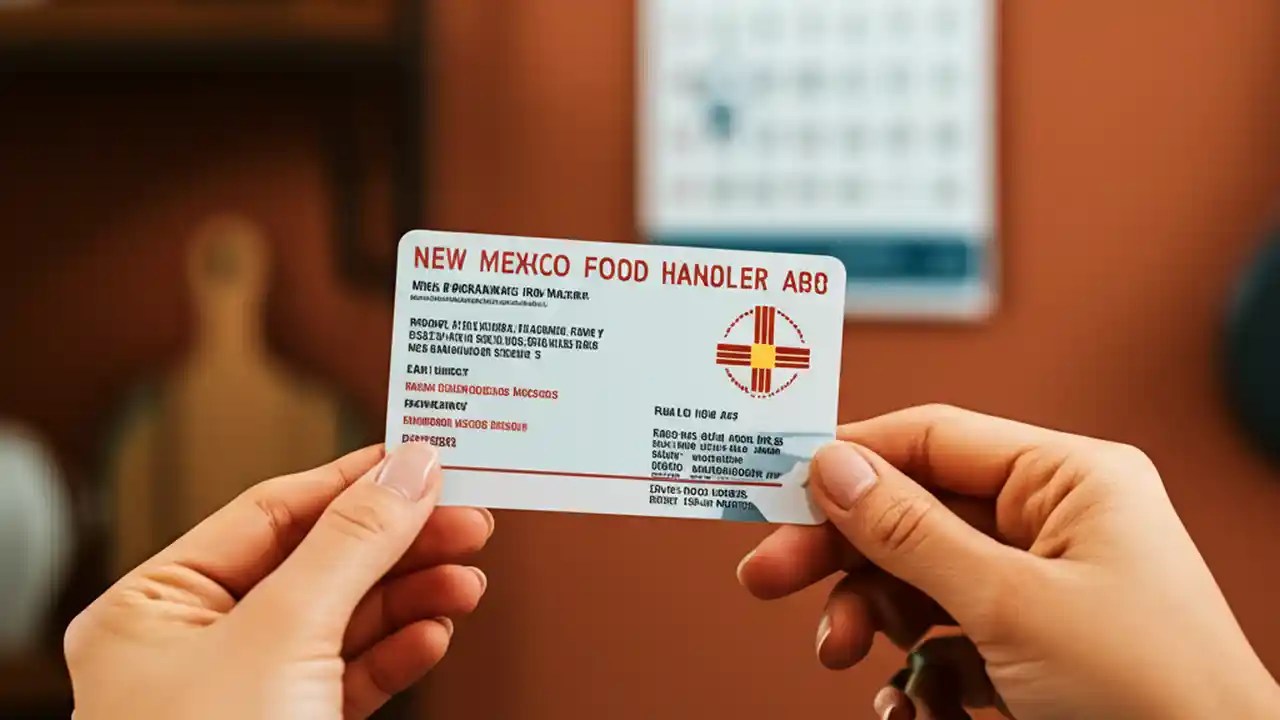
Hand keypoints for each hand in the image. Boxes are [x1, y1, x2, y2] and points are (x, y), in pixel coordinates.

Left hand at [65, 443, 491, 719]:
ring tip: (467, 576)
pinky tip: (435, 632)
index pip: (269, 512)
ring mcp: (244, 695)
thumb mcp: (282, 637)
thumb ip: (351, 544)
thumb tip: (408, 469)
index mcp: (152, 608)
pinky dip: (399, 653)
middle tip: (468, 517)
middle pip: (318, 564)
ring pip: (344, 620)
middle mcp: (194, 646)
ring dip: (412, 596)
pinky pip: (352, 676)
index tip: (421, 457)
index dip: (352, 481)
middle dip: (399, 543)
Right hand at [737, 405, 1279, 718]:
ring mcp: (1044, 586)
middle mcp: (1055, 521)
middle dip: (841, 551)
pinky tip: (906, 700)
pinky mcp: (1033, 645)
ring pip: (920, 577)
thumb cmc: (1153, 694)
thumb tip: (834, 468)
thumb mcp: (1010, 605)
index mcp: (1070, 479)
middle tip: (767, 576)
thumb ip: (911, 531)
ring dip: (870, 615)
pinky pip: (947, 633)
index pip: (932, 439)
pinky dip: (914, 665)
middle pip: (914, 511)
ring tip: (838, 653)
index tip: (775, 482)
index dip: (849, 458)